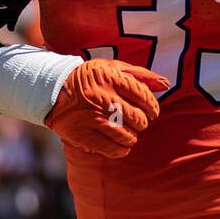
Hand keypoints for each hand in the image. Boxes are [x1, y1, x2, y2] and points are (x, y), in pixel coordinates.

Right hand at [46, 59, 168, 158]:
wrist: (53, 89)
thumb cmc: (90, 78)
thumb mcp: (113, 68)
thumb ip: (140, 75)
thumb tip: (166, 85)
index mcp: (111, 78)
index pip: (143, 96)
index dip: (152, 106)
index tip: (152, 111)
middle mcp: (101, 97)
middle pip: (137, 118)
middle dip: (142, 123)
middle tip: (139, 122)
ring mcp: (91, 117)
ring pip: (125, 135)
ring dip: (132, 137)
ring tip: (130, 134)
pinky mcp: (81, 134)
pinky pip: (109, 148)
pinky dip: (120, 150)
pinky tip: (121, 146)